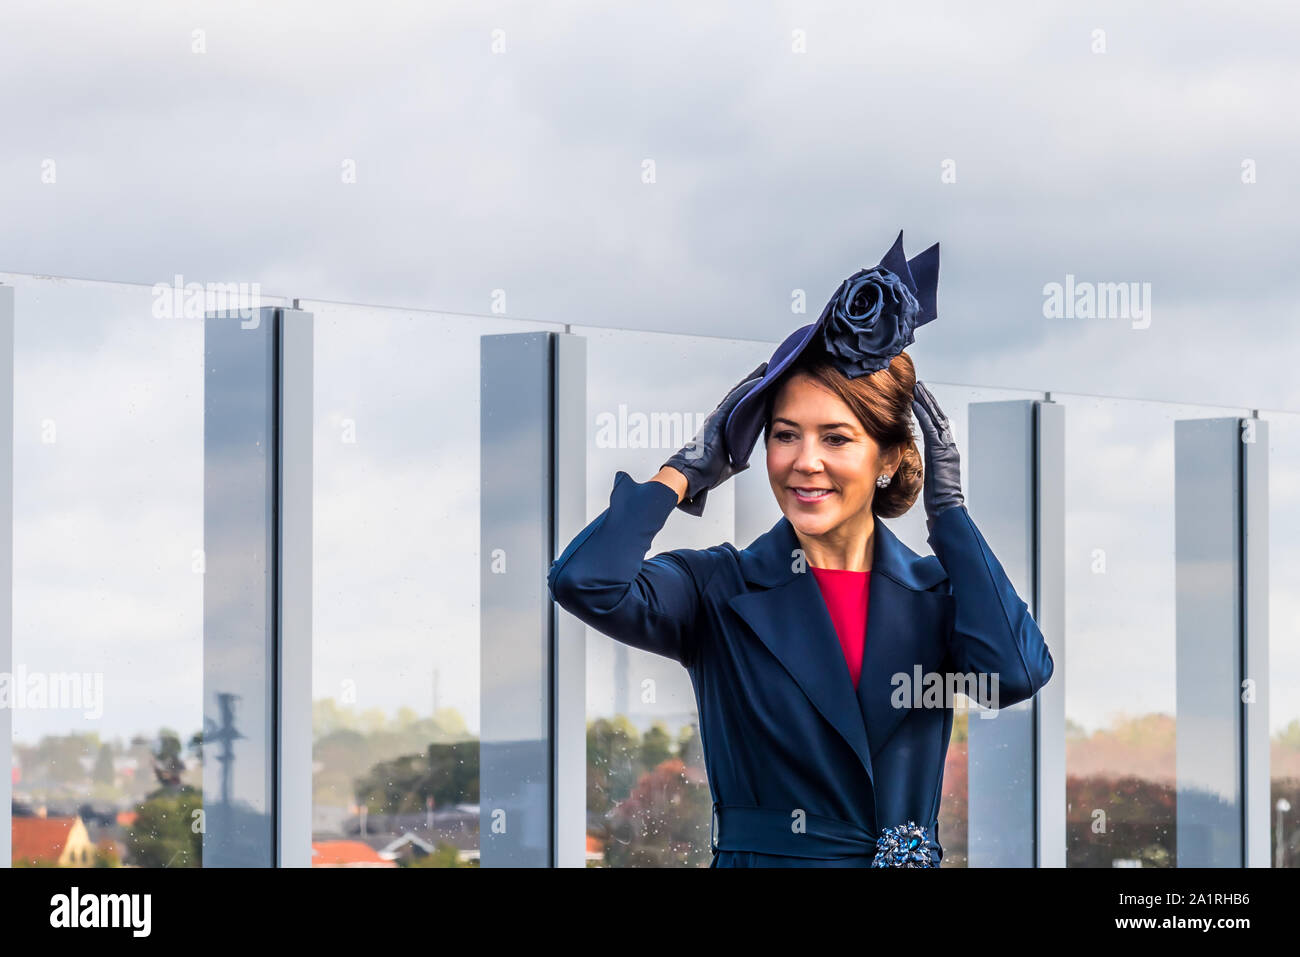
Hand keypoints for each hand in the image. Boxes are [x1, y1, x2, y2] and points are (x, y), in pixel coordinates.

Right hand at [660, 361, 767, 515]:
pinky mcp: (718, 418)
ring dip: (751, 381)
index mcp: (722, 431)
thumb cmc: (704, 473)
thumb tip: (744, 463)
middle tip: (765, 371)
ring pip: (737, 395)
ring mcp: (718, 418)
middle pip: (739, 397)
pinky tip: (756, 380)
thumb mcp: (727, 469)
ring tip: (763, 370)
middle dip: (752, 383)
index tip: (763, 389)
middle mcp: (719, 420)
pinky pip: (734, 400)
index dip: (752, 398)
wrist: (691, 475)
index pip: (741, 411)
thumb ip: (736, 464)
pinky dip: (746, 390)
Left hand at [912, 379, 963, 533]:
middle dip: (928, 401)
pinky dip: (924, 415)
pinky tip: (916, 404)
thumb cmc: (939, 499)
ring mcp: (946, 448)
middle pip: (938, 418)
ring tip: (917, 389)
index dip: (930, 411)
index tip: (921, 399)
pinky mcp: (941, 452)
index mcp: (945, 452)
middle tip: (919, 387)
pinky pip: (931, 429)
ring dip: (926, 402)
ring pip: (936, 419)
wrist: (947, 509)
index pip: (937, 426)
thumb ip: (930, 465)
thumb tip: (922, 464)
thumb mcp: (932, 477)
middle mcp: (948, 447)